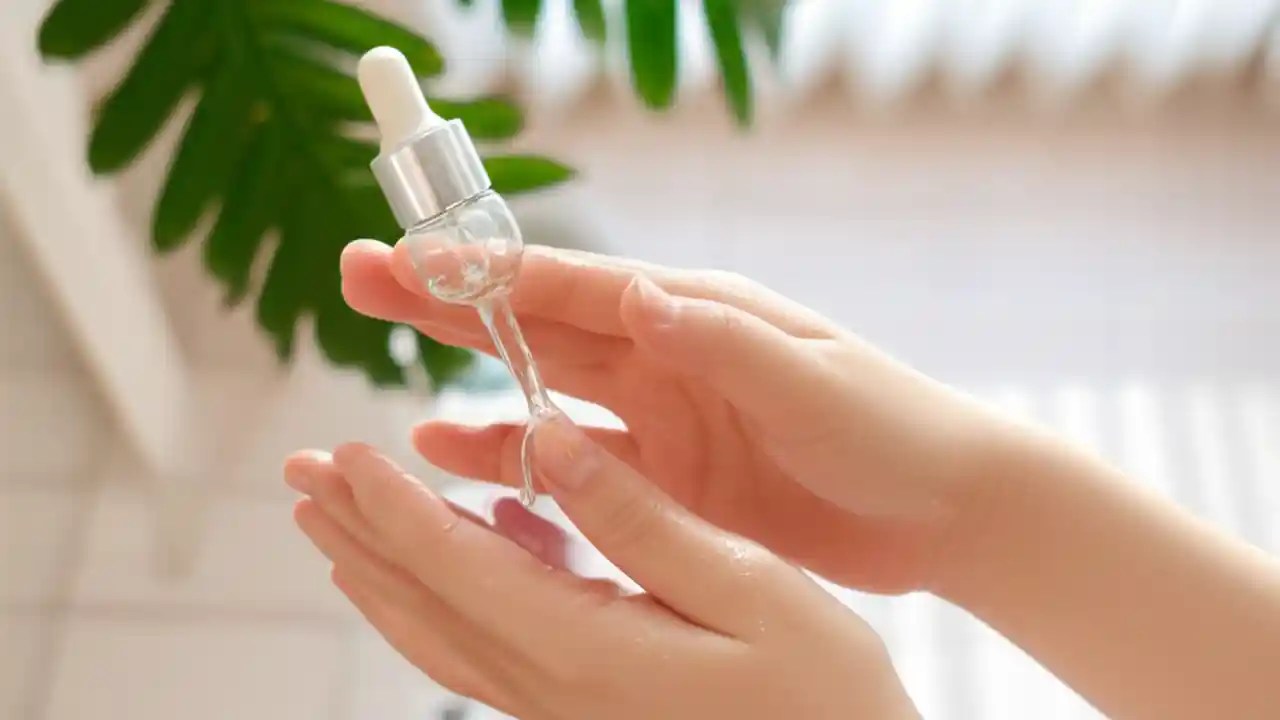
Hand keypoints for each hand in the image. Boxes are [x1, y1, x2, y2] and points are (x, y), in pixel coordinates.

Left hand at [284, 416, 916, 718]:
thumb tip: (551, 442)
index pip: (455, 567)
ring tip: (338, 522)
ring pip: (441, 633)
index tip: (344, 450)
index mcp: (586, 650)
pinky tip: (466, 549)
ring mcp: (563, 707)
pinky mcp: (583, 708)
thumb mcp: (751, 589)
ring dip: (382, 570)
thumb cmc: (822, 693)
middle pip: (424, 602)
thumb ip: (641, 518)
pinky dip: (446, 600)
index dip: (392, 506)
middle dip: (357, 531)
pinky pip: (486, 650)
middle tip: (302, 477)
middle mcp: (553, 688)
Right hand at [342, 241, 1004, 592]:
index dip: (485, 273)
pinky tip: (464, 468)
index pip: (573, 285)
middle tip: (362, 277)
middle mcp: (666, 356)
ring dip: (470, 391)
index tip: (409, 259)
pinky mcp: (669, 483)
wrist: (943, 509)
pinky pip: (575, 470)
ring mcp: (663, 421)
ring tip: (392, 392)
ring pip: (543, 398)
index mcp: (696, 314)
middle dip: (449, 304)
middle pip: (536, 326)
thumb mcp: (811, 383)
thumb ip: (723, 342)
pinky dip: (517, 467)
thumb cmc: (891, 429)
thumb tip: (635, 292)